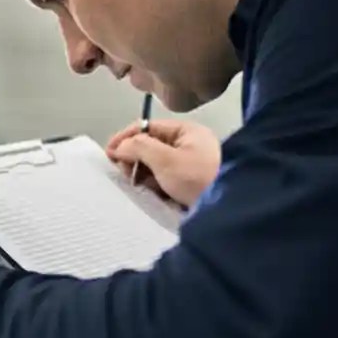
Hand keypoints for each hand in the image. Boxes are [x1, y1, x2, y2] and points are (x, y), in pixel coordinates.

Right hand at [105, 118, 220, 207]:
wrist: (229, 210)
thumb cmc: (199, 179)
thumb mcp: (166, 160)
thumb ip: (139, 147)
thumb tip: (120, 147)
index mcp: (186, 131)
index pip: (148, 127)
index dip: (125, 138)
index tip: (108, 154)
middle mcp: (189, 145)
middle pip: (151, 146)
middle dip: (133, 158)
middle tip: (122, 174)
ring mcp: (191, 166)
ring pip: (156, 165)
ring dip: (142, 174)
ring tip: (135, 186)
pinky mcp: (191, 185)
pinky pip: (165, 181)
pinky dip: (154, 186)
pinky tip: (149, 195)